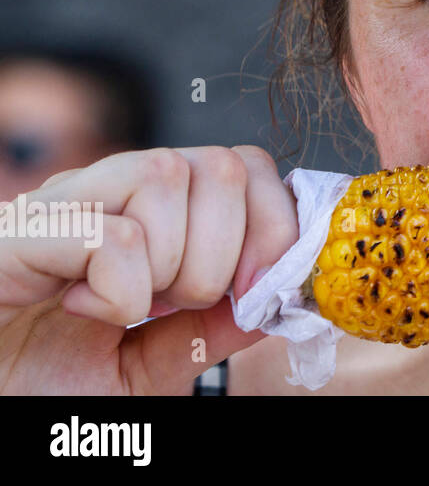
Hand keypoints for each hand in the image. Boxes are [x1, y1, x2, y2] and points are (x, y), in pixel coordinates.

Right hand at [0, 145, 297, 393]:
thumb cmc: (43, 385)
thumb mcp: (150, 366)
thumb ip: (212, 328)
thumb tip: (280, 292)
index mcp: (147, 212)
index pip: (244, 164)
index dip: (272, 223)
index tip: (257, 290)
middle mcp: (107, 191)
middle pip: (219, 164)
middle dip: (226, 252)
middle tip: (176, 307)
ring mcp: (61, 204)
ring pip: (167, 176)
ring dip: (172, 266)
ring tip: (126, 308)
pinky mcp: (16, 234)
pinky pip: (112, 234)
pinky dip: (119, 291)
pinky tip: (81, 311)